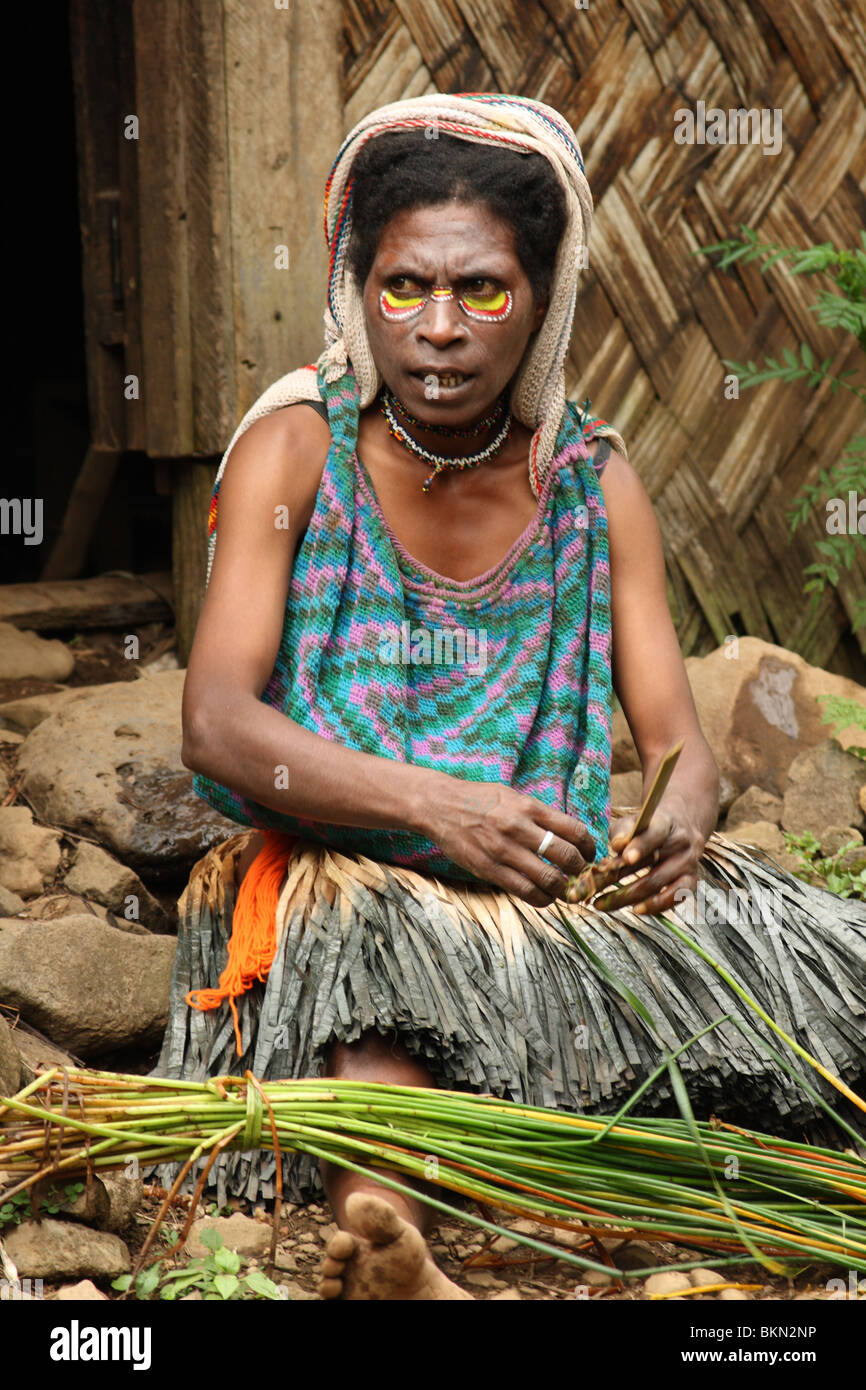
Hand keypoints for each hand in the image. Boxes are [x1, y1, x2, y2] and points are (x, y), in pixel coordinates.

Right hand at [421, 774, 595, 906]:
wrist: (440, 805)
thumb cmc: (479, 800)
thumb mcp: (513, 796)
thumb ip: (538, 814)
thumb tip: (567, 833)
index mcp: (529, 807)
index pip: (574, 830)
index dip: (589, 846)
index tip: (589, 854)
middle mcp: (520, 828)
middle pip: (567, 856)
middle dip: (580, 869)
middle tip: (578, 873)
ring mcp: (504, 850)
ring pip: (549, 878)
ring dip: (563, 888)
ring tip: (563, 888)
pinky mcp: (490, 869)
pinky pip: (525, 891)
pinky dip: (542, 898)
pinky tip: (545, 896)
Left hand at [596, 801, 705, 915]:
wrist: (681, 831)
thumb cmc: (648, 829)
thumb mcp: (634, 822)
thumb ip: (622, 831)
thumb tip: (617, 845)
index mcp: (665, 823)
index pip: (654, 834)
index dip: (640, 846)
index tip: (625, 858)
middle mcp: (680, 844)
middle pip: (649, 865)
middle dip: (617, 879)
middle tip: (592, 889)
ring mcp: (687, 864)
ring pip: (656, 884)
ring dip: (626, 897)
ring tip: (602, 904)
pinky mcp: (691, 882)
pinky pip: (674, 898)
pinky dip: (655, 906)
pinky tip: (636, 910)